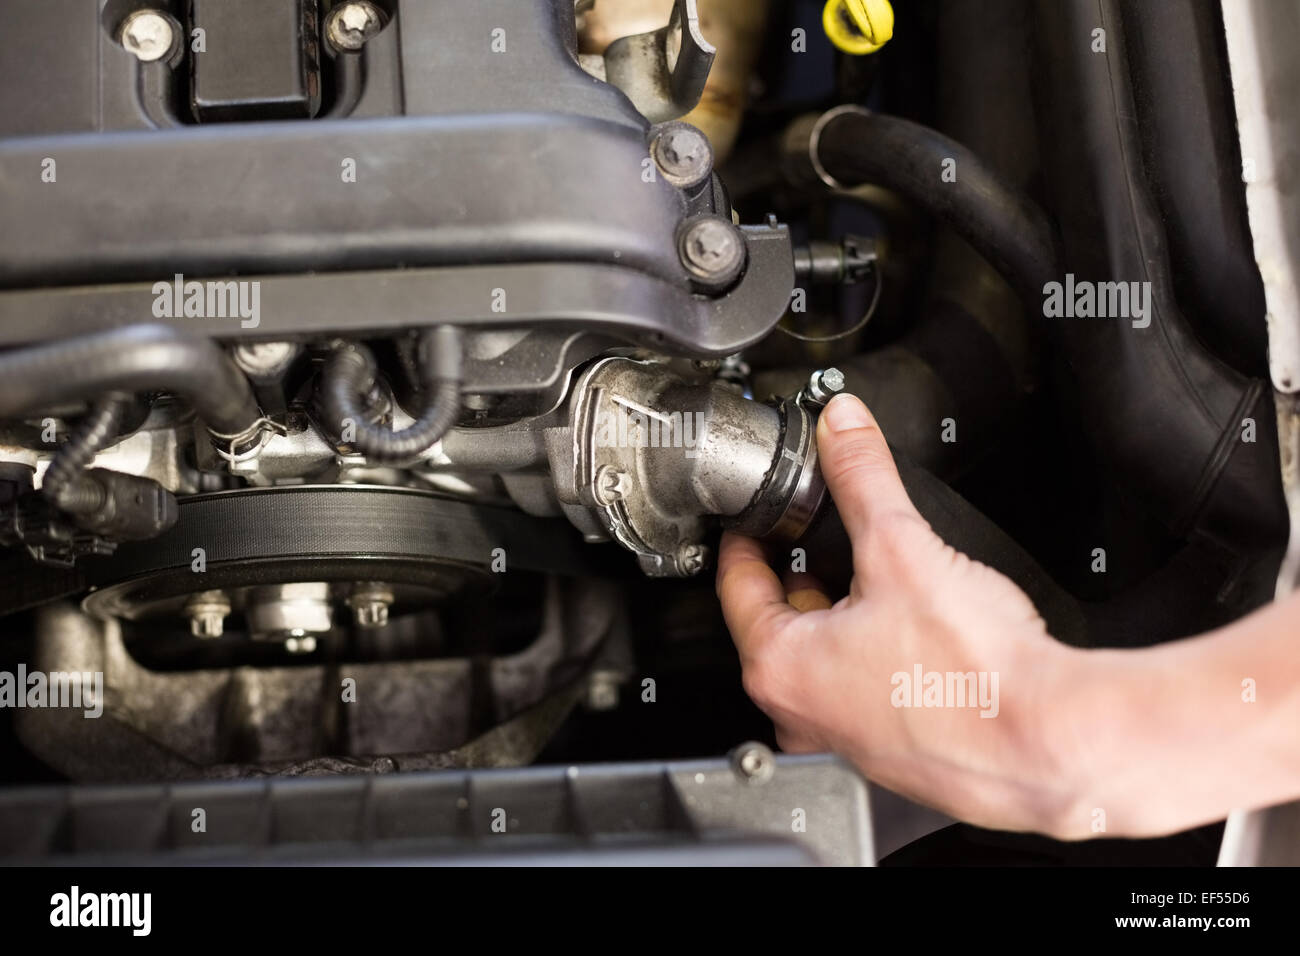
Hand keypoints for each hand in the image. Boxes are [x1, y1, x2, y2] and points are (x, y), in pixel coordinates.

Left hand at [717, 393, 1086, 836]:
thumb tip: (843, 428)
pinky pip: (863, 690)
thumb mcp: (901, 548)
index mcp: (779, 668)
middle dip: (800, 575)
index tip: (754, 519)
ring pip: (824, 660)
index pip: (737, 586)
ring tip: (875, 580)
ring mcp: (845, 741)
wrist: (1048, 740)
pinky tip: (913, 635)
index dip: (747, 539)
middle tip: (816, 536)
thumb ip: (862, 477)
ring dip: (841, 616)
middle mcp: (801, 715)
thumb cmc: (971, 675)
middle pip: (779, 623)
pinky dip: (874, 656)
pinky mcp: (890, 753)